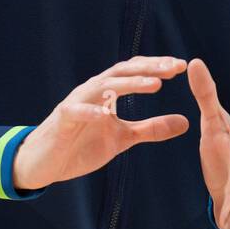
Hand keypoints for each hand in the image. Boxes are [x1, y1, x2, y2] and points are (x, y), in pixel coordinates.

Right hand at [12, 56, 189, 190]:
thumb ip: (151, 129)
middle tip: (174, 67)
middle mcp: (93, 90)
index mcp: (107, 92)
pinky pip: (75, 111)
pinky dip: (89, 110)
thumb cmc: (81, 144)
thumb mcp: (122, 138)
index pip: (134, 71)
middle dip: (149, 68)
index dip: (157, 66)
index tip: (182, 66)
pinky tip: (105, 113)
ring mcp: (76, 103)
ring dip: (129, 83)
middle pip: (123, 72)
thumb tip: (186, 122)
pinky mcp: (62, 120)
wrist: (44, 162)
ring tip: (154, 84)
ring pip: (103, 86)